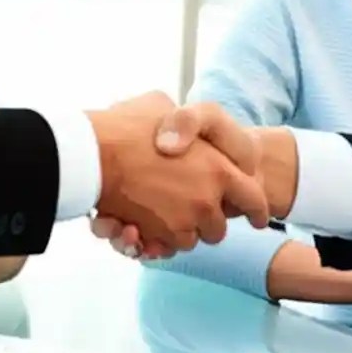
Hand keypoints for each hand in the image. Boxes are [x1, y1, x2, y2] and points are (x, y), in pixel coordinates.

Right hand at [87, 92, 267, 252]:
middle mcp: (207, 200)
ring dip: (180, 231)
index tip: (258, 218)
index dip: (257, 209)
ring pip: (192, 240)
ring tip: (162, 214)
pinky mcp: (158, 236)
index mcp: (219, 168)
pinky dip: (155, 240)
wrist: (93, 153)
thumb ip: (179, 119)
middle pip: (219, 228)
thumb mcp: (162, 105)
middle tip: (193, 211)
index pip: (253, 198)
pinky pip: (165, 247)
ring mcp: (183, 221)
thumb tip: (176, 126)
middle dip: (208, 223)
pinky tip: (142, 224)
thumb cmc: (127, 127)